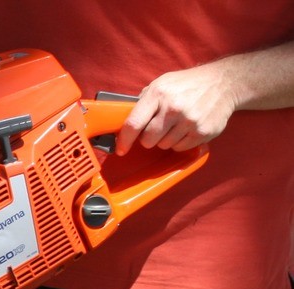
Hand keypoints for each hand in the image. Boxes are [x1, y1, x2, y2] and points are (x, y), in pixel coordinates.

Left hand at [117, 63, 238, 154]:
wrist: (224, 82)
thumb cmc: (188, 84)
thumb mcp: (162, 83)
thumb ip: (144, 101)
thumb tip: (125, 121)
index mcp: (159, 94)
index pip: (134, 124)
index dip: (124, 140)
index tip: (120, 149)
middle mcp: (173, 108)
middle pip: (148, 140)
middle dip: (149, 138)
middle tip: (158, 128)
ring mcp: (190, 121)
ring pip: (164, 146)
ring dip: (166, 139)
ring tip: (177, 124)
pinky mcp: (203, 131)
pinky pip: (180, 148)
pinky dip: (181, 142)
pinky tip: (188, 128)